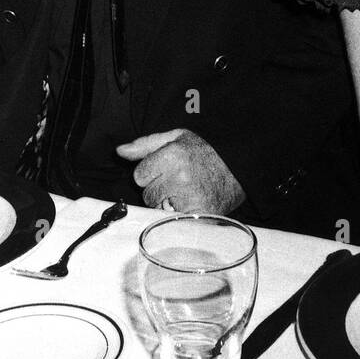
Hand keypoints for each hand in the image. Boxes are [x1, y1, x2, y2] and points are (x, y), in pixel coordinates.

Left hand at [115, 129, 245, 212]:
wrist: (239, 165)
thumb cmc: (206, 151)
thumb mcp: (176, 137)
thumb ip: (145, 145)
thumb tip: (120, 151)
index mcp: (171, 155)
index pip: (140, 175)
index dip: (151, 173)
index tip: (166, 169)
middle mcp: (179, 177)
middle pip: (148, 195)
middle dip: (159, 189)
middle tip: (178, 180)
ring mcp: (190, 198)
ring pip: (160, 209)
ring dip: (168, 203)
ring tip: (186, 191)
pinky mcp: (199, 216)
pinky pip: (174, 220)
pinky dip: (180, 215)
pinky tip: (192, 202)